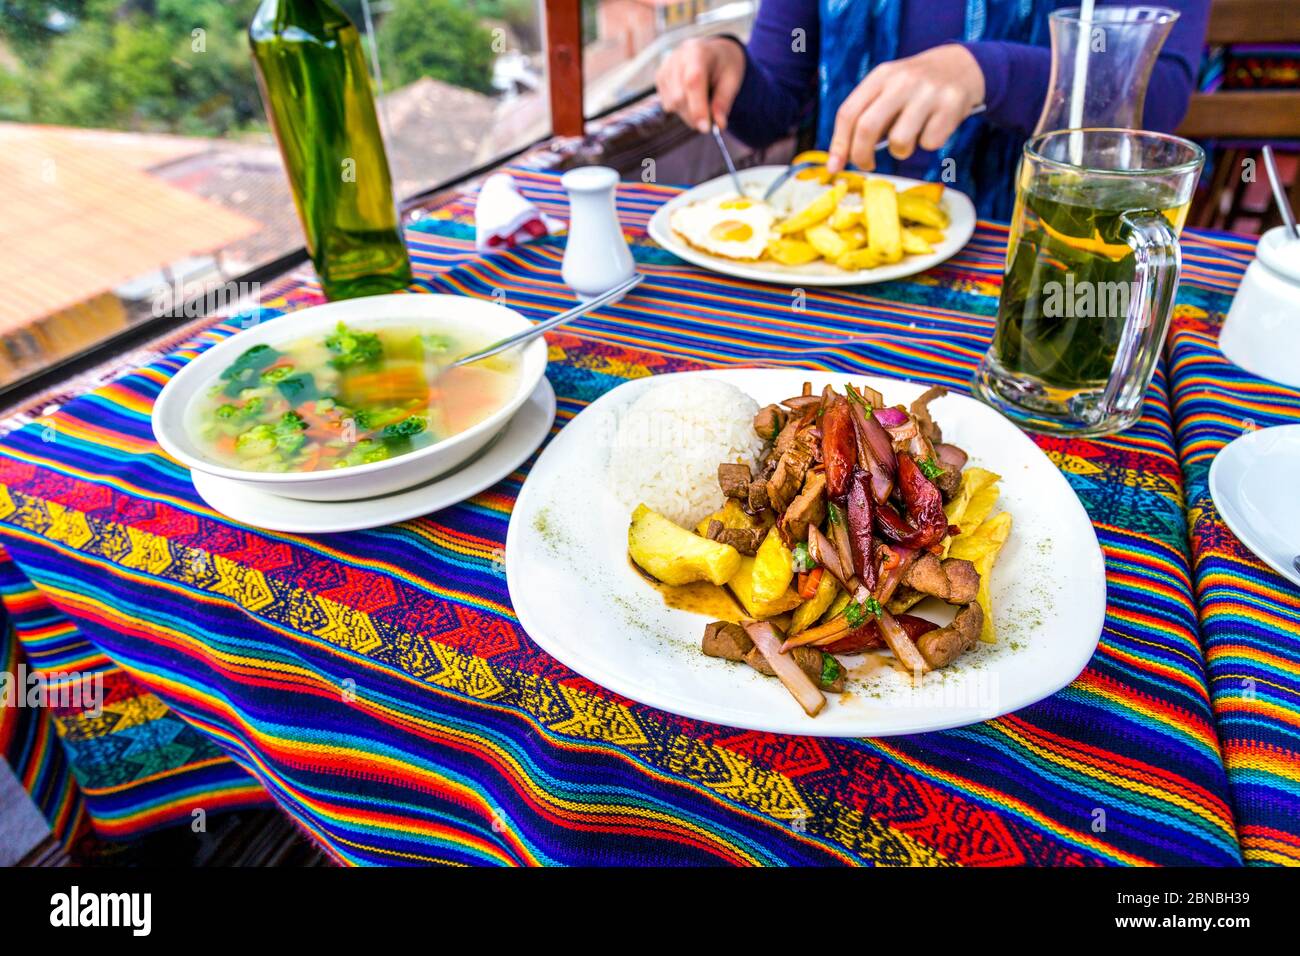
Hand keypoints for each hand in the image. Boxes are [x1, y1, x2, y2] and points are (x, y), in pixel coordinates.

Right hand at [656, 36, 746, 133]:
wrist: (711, 52)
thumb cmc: (723, 65)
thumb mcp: (732, 79)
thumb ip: (724, 102)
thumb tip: (719, 125)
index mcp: (698, 52)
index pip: (693, 82)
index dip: (698, 107)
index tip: (706, 128)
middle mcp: (677, 58)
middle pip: (680, 97)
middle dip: (695, 115)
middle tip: (711, 120)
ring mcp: (665, 68)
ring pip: (672, 104)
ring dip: (689, 113)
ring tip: (703, 102)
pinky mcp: (659, 78)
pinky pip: (668, 104)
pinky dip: (681, 109)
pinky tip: (691, 97)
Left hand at [826, 44, 983, 173]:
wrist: (963, 65)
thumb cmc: (916, 88)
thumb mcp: (889, 88)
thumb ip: (866, 116)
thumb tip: (840, 158)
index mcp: (881, 76)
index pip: (848, 112)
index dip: (839, 144)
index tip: (835, 167)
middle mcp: (902, 81)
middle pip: (867, 128)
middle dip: (861, 155)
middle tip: (867, 165)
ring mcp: (928, 92)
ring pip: (899, 141)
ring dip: (900, 151)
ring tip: (909, 137)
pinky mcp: (952, 105)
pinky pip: (929, 143)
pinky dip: (928, 143)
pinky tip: (933, 127)